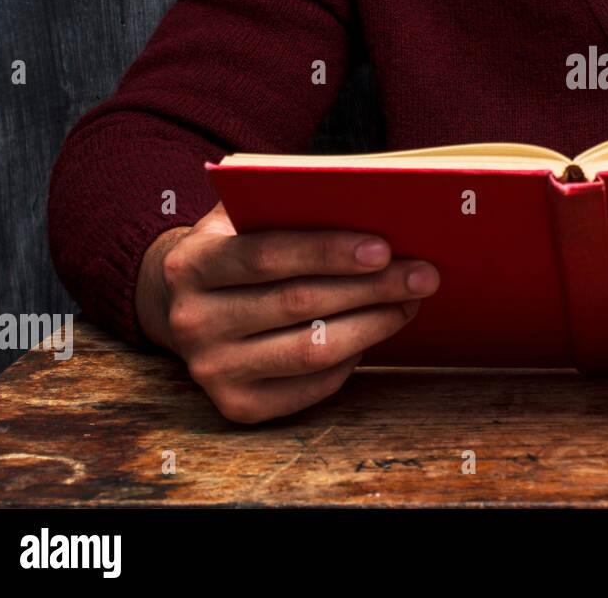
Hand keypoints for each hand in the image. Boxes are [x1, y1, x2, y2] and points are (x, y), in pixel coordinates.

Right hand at [135, 201, 438, 423]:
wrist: (184, 306)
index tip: (384, 248)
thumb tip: (367, 201)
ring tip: (410, 301)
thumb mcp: (242, 216)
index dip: (327, 252)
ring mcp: (211, 370)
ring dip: (373, 323)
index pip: (265, 256)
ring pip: (311, 349)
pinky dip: (352, 358)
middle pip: (298, 303)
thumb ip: (285, 205)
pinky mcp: (237, 406)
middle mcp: (192, 322)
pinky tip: (375, 330)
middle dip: (371, 287)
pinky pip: (311, 385)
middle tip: (423, 274)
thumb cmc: (235, 249)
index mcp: (190, 265)